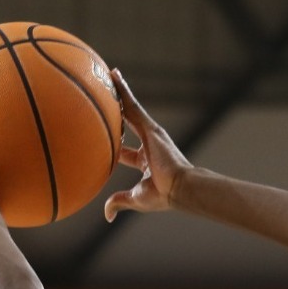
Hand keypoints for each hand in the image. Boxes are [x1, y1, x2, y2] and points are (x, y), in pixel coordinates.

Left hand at [102, 70, 195, 220]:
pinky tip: (114, 76)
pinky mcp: (150, 127)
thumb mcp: (136, 198)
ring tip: (109, 75)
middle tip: (107, 95)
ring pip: (129, 107)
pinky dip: (123, 91)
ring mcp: (149, 133)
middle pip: (127, 121)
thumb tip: (107, 214)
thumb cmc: (164, 195)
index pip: (125, 149)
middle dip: (117, 109)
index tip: (107, 136)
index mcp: (144, 160)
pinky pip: (132, 105)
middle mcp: (147, 143)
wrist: (180, 188)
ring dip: (119, 92)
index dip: (116, 141)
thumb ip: (119, 201)